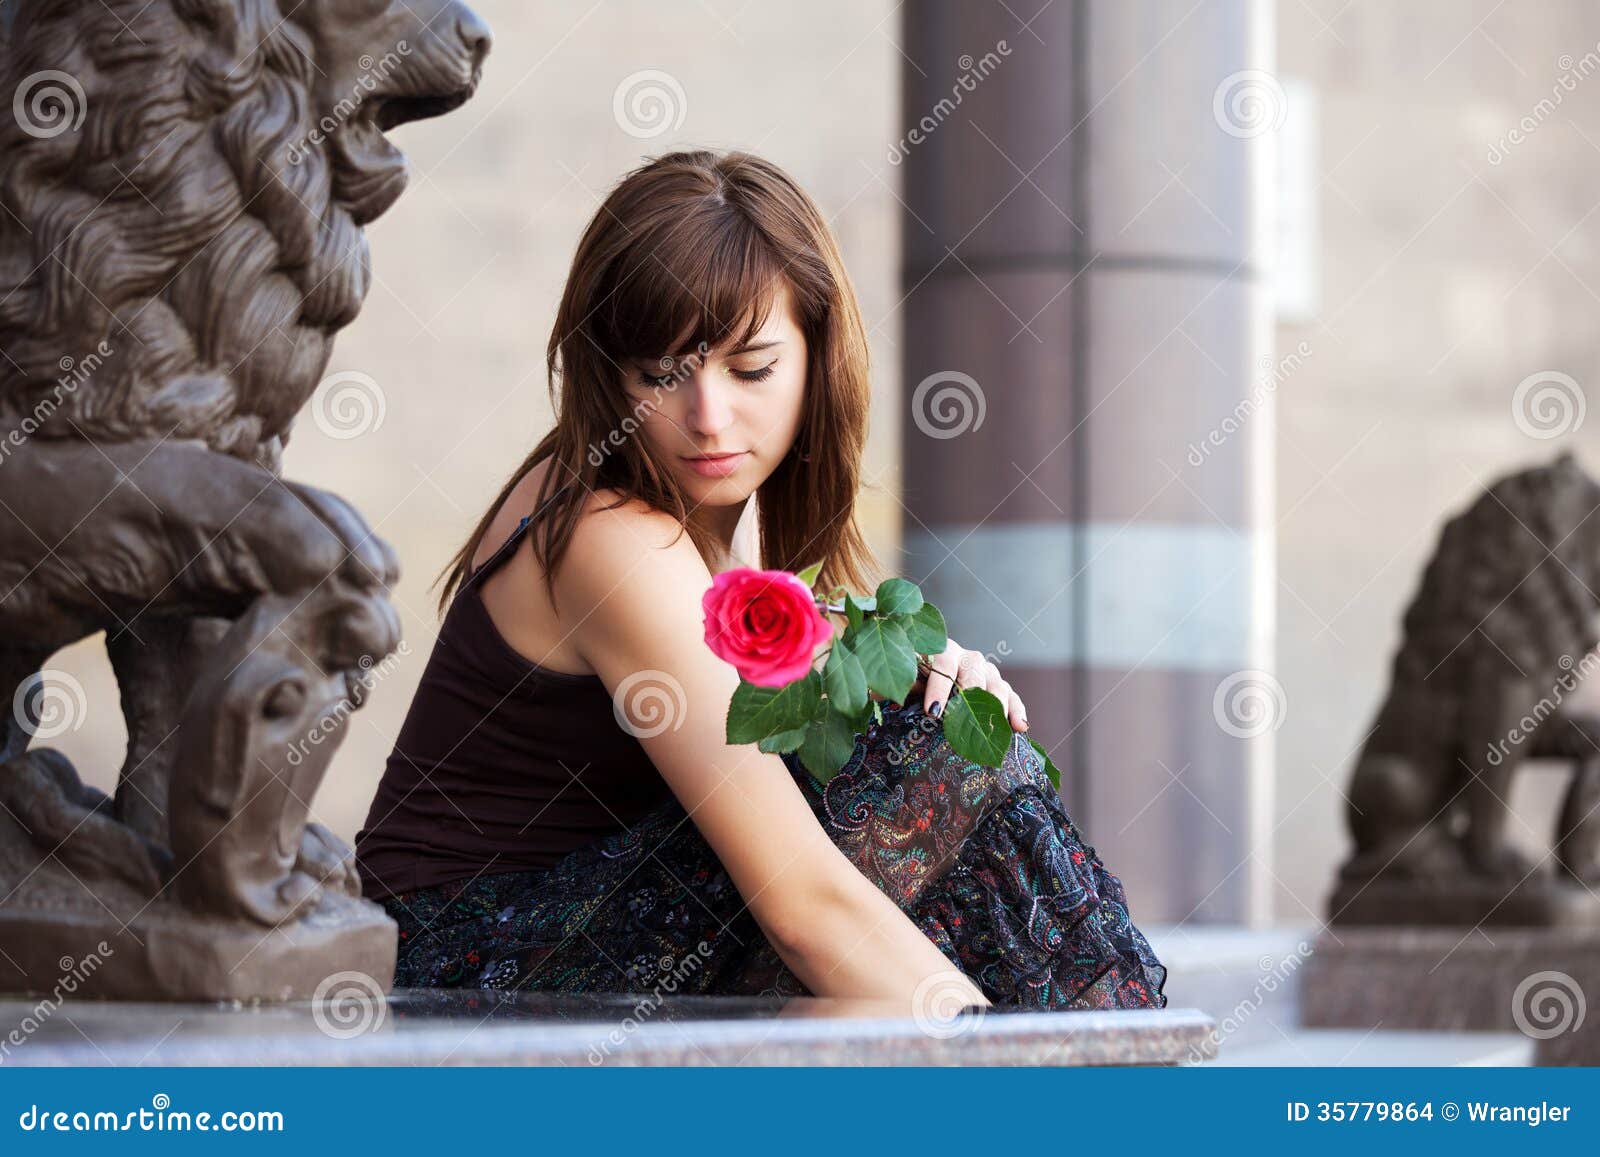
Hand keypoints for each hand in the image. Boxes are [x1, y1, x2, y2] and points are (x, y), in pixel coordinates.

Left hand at [911, 638, 1028, 732]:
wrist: (927, 672)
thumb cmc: (912, 679)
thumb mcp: (902, 680)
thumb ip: (900, 686)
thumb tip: (895, 698)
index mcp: (941, 651)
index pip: (942, 664)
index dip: (939, 687)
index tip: (933, 711)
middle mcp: (966, 658)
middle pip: (974, 672)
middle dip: (970, 697)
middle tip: (966, 720)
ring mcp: (985, 672)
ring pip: (996, 684)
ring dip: (997, 706)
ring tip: (997, 727)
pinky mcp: (998, 687)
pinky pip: (1012, 696)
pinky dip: (1017, 710)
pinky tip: (1020, 726)